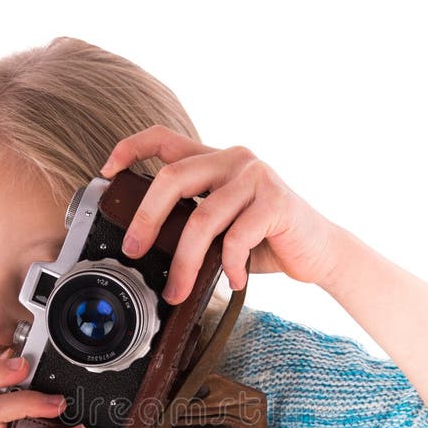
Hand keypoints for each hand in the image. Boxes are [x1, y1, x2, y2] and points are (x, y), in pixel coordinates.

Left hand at [99, 125, 340, 304]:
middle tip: (133, 250)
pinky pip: (237, 237)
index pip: (166, 138)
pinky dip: (230, 265)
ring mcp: (257, 177)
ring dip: (185, 261)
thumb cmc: (267, 240)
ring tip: (179, 289)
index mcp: (216, 161)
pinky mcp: (277, 202)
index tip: (108, 170)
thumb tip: (149, 247)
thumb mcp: (223, 227)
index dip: (131, 148)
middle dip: (147, 218)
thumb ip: (194, 222)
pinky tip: (235, 279)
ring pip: (203, 218)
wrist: (319, 252)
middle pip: (174, 178)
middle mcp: (234, 159)